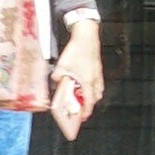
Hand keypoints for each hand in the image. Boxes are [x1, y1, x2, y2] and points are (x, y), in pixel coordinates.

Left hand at [46, 17, 103, 138]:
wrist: (87, 36)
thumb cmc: (77, 50)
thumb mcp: (61, 66)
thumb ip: (57, 77)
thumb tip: (56, 82)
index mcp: (87, 82)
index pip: (88, 102)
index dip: (85, 112)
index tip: (82, 118)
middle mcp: (95, 79)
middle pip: (95, 98)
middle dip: (88, 105)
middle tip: (81, 108)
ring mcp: (98, 73)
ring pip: (98, 90)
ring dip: (91, 95)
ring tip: (82, 96)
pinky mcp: (98, 67)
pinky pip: (97, 82)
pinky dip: (92, 86)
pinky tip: (84, 82)